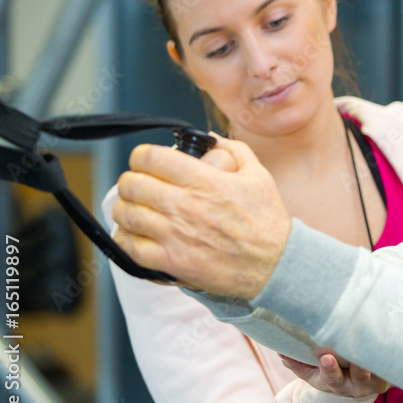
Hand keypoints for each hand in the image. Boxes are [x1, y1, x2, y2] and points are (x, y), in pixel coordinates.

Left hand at [112, 133, 290, 297]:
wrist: (276, 264)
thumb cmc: (267, 221)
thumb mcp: (258, 175)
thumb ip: (234, 150)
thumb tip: (210, 137)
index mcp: (204, 181)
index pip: (151, 158)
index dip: (141, 156)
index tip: (145, 161)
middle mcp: (185, 206)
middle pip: (132, 185)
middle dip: (131, 181)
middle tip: (138, 185)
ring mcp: (176, 236)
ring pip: (127, 215)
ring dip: (126, 209)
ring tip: (135, 209)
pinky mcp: (172, 262)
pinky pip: (131, 248)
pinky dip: (126, 239)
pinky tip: (135, 235)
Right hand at [279, 351, 390, 397]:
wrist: (366, 380)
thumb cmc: (335, 372)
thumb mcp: (314, 373)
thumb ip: (297, 364)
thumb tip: (280, 352)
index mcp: (340, 386)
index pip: (332, 380)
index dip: (329, 370)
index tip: (325, 357)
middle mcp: (361, 385)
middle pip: (359, 377)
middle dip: (358, 365)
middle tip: (354, 349)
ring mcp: (380, 378)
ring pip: (380, 370)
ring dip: (377, 357)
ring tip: (374, 341)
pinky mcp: (394, 371)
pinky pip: (395, 361)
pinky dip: (393, 350)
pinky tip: (392, 332)